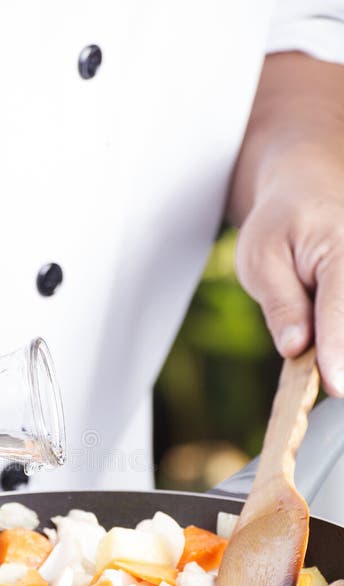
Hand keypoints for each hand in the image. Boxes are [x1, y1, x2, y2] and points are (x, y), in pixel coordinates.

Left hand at [227, 52, 343, 395]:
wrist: (308, 187)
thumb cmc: (279, 223)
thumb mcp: (260, 259)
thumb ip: (280, 303)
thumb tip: (295, 348)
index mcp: (340, 251)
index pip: (339, 312)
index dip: (337, 353)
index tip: (338, 387)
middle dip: (339, 354)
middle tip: (329, 385)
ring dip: (336, 345)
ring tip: (327, 364)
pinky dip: (336, 341)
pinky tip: (330, 354)